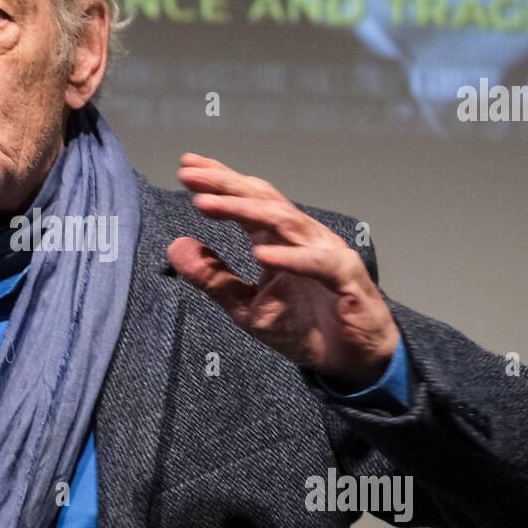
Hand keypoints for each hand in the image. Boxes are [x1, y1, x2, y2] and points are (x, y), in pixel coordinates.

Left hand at [166, 153, 398, 384]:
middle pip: (263, 200)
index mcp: (278, 239)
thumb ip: (213, 278)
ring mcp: (326, 253)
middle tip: (189, 173)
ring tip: (207, 204)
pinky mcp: (347, 278)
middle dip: (225, 185)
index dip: (219, 182)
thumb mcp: (246, 308)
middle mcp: (302, 237)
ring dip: (244, 211)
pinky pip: (318, 263)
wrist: (351, 360)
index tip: (186, 167)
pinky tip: (261, 254)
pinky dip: (290, 257)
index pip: (248, 201)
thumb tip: (176, 246)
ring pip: (285, 222)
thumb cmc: (304, 327)